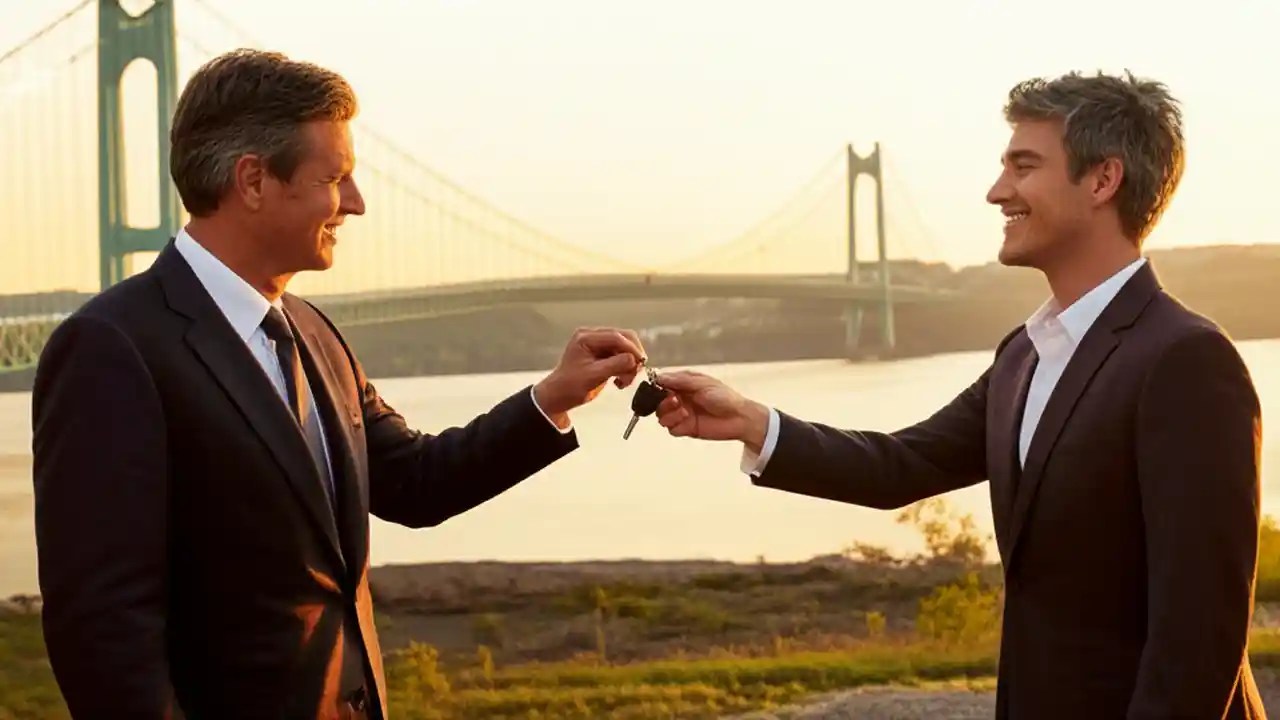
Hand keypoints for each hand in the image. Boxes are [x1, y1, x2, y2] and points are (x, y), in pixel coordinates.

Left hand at [533, 327, 645, 425]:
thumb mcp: (593, 376)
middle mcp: (592, 336)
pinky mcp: (602, 354)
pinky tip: (620, 381)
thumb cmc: (570, 387)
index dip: (631, 349)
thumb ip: (615, 365)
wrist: (558, 397)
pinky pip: (621, 356)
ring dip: (629, 365)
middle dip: (632, 356)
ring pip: (625, 348)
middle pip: (624, 338)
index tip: (641, 363)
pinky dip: (625, 368)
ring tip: (624, 382)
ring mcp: (597, 345)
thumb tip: (634, 359)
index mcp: (586, 337)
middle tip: (634, 373)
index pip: (616, 336)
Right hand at [653, 369, 769, 451]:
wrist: (739, 418)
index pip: (662, 384)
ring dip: (668, 414)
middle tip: (675, 401)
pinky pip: (671, 429)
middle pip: (658, 402)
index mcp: (684, 385)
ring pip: (662, 416)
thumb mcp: (702, 383)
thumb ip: (680, 380)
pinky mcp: (686, 429)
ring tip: (683, 411)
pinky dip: (676, 425)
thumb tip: (659, 377)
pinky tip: (687, 419)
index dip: (658, 387)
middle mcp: (681, 399)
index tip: (659, 388)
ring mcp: (682, 415)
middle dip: (662, 402)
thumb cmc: (725, 397)